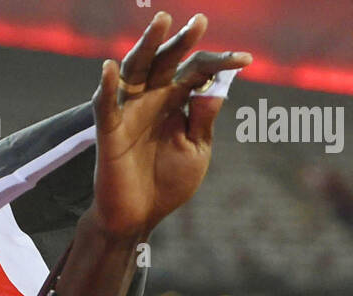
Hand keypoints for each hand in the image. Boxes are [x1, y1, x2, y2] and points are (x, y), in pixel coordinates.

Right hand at [90, 12, 250, 240]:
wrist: (140, 218)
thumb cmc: (167, 184)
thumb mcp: (195, 150)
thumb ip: (203, 119)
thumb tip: (216, 86)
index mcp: (175, 102)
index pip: (197, 71)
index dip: (221, 63)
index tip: (246, 59)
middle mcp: (152, 99)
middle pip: (167, 61)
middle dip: (182, 41)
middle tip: (200, 21)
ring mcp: (129, 113)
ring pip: (136, 70)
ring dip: (147, 45)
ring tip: (161, 22)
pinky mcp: (110, 133)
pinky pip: (105, 106)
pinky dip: (106, 87)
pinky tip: (109, 68)